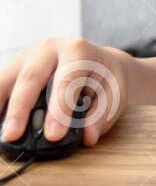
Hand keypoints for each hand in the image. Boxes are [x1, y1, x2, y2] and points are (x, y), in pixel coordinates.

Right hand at [0, 37, 129, 146]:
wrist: (98, 60)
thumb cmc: (105, 78)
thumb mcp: (115, 93)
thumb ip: (102, 115)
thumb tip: (88, 137)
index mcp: (77, 50)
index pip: (67, 80)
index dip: (59, 110)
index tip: (53, 136)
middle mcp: (49, 49)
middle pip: (31, 77)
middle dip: (20, 108)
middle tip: (13, 135)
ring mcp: (28, 56)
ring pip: (8, 78)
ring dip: (1, 105)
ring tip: (0, 132)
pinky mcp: (15, 68)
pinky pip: (1, 84)